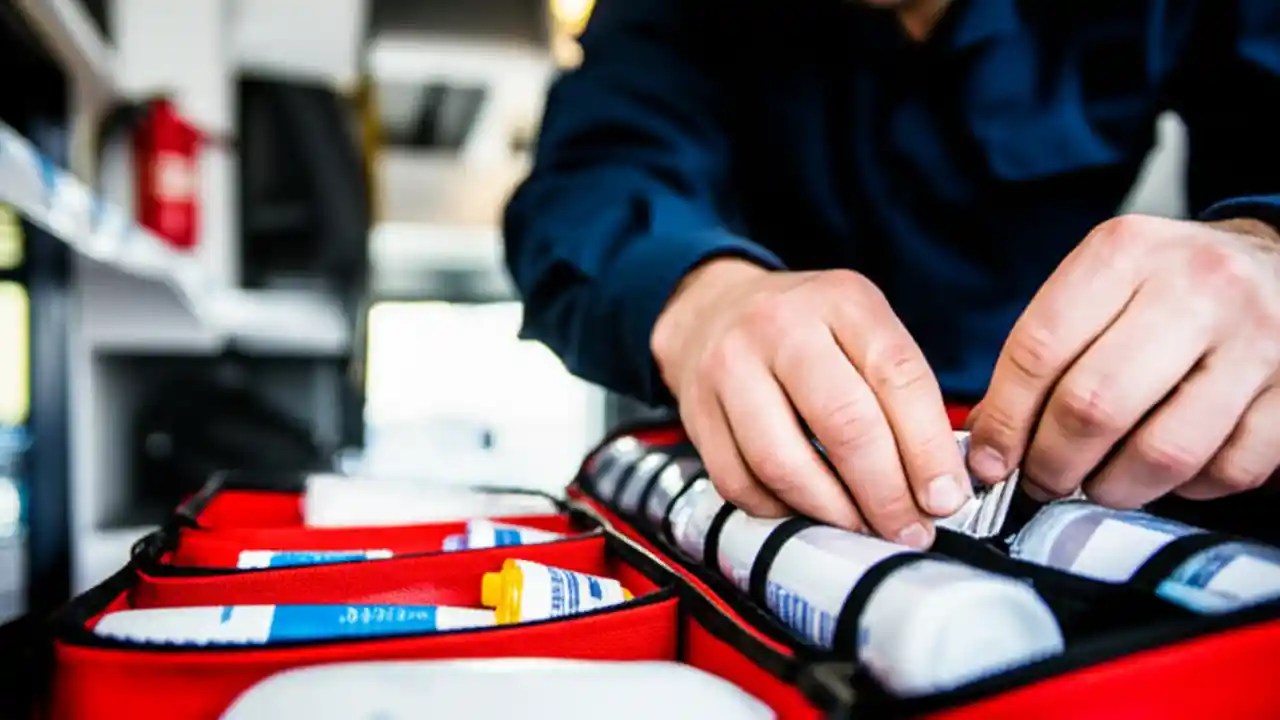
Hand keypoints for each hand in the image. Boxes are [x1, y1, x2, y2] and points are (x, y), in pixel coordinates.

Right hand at [651, 258, 969, 547]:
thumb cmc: (805, 329)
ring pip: (784, 463)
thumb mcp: (862, 328)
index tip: (945, 499)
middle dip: (886, 494)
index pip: (897, 378)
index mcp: (841, 300)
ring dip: (832, 513)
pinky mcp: (695, 411)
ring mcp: (729, 368)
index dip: (928, 449)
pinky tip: (806, 513)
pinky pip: (739, 482)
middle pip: (844, 424)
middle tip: (909, 531)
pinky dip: (778, 511)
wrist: (713, 308)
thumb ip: (901, 390)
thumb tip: (939, 482)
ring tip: (861, 529)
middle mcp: (780, 327)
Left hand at [969, 214, 1279, 506]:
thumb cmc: (1170, 284)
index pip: (1040, 349)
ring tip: (1098, 483)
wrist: (1276, 263)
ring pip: (1163, 450)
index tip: (989, 459)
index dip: (1004, 419)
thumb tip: (991, 444)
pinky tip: (1167, 472)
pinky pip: (1228, 470)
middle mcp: (1196, 287)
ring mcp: (1256, 340)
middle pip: (1095, 405)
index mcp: (1127, 252)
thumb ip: (1045, 352)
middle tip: (1042, 480)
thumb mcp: (1101, 284)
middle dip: (1053, 463)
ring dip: (1115, 487)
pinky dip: (1187, 489)